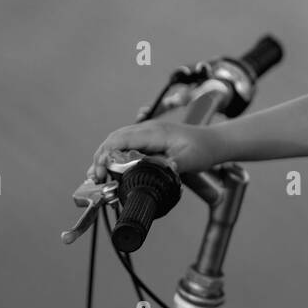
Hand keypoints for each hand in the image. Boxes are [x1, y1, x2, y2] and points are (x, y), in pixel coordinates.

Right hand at [88, 121, 220, 181]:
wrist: (212, 142)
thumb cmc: (202, 149)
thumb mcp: (189, 160)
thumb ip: (169, 166)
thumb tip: (151, 173)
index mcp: (154, 132)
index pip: (121, 139)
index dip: (106, 154)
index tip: (101, 171)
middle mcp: (147, 129)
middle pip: (114, 139)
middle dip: (101, 157)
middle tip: (95, 178)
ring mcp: (146, 133)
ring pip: (117, 141)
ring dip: (105, 157)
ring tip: (96, 176)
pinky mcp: (147, 139)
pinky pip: (125, 144)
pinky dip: (114, 156)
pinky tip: (109, 169)